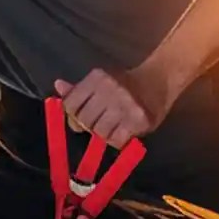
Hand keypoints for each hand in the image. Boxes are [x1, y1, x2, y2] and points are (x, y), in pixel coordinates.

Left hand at [54, 64, 175, 148]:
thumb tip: (58, 86)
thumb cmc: (126, 83)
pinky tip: (122, 133)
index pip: (70, 104)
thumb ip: (79, 88)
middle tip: (98, 124)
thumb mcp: (101, 80)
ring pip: (100, 132)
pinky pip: (116, 140)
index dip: (72, 115)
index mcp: (97, 78)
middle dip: (88, 126)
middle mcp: (109, 89)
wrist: (160, 79)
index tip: (79, 118)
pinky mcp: (139, 119)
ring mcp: (125, 104)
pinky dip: (116, 141)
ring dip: (103, 135)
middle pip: (84, 120)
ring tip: (112, 127)